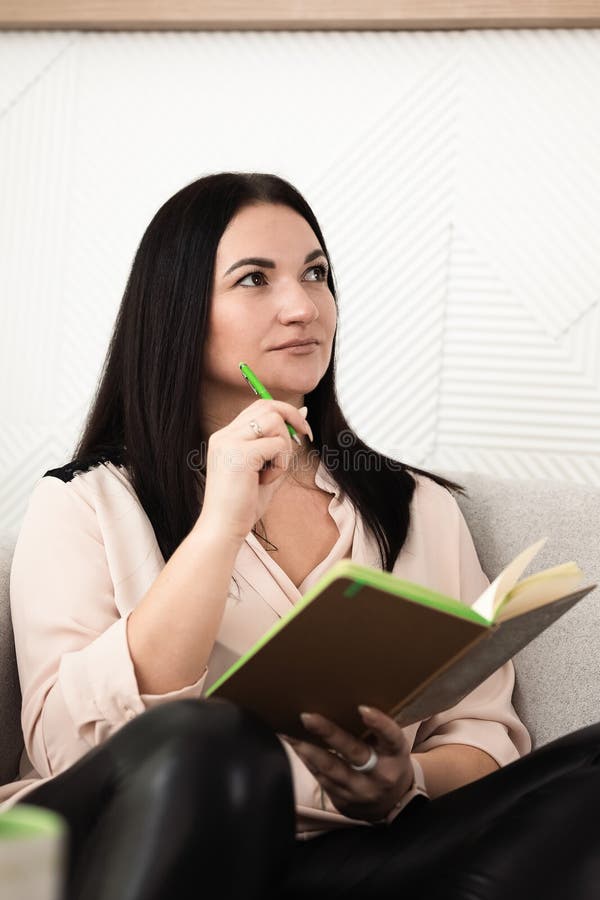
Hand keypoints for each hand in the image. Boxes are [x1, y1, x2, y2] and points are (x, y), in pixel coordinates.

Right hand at [198, 398, 311, 541]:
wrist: (222, 529)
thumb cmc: (242, 506)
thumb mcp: (265, 471)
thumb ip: (280, 445)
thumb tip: (302, 414)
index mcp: (226, 437)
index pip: (258, 407)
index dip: (284, 412)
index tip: (302, 429)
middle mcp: (225, 435)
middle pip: (267, 406)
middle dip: (293, 418)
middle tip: (306, 435)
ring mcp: (230, 442)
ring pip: (275, 422)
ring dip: (284, 447)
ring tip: (271, 472)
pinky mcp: (240, 454)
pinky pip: (277, 445)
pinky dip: (280, 464)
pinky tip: (265, 481)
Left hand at [281, 706, 413, 822]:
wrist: (390, 804)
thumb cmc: (387, 760)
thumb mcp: (391, 745)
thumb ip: (377, 728)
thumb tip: (347, 696)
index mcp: (395, 755)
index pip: (391, 738)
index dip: (379, 724)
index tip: (362, 708)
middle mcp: (380, 774)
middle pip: (354, 752)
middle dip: (329, 733)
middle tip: (307, 716)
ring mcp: (360, 790)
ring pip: (331, 768)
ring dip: (307, 748)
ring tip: (288, 731)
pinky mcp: (342, 799)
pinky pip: (320, 777)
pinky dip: (306, 759)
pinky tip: (294, 744)